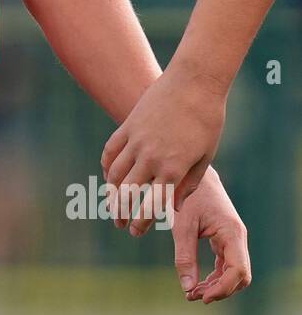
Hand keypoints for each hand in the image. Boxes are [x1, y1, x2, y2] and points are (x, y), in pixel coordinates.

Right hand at [101, 61, 227, 217]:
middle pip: (128, 194)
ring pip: (115, 174)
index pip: (152, 205)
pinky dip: (107, 166)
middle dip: (122, 213)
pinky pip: (110, 151)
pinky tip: (109, 176)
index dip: (141, 222)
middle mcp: (151, 157)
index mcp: (173, 168)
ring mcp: (136, 140)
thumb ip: (189, 184)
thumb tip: (174, 207)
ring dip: (111, 193)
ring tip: (112, 204)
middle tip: (121, 224)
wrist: (195, 82)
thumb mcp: (205, 156)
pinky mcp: (128, 125)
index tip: (137, 232)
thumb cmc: (207, 119)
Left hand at [115, 165, 250, 303]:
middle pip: (240, 276)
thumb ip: (185, 257)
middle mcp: (237, 238)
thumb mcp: (182, 227)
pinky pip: (227, 266)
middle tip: (193, 296)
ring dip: (217, 286)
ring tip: (192, 293)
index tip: (201, 297)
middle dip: (220, 290)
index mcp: (232, 233)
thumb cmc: (187, 198)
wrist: (193, 177)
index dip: (223, 288)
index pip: (238, 270)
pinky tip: (197, 284)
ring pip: (234, 273)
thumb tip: (188, 289)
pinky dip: (215, 278)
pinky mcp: (226, 240)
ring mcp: (233, 239)